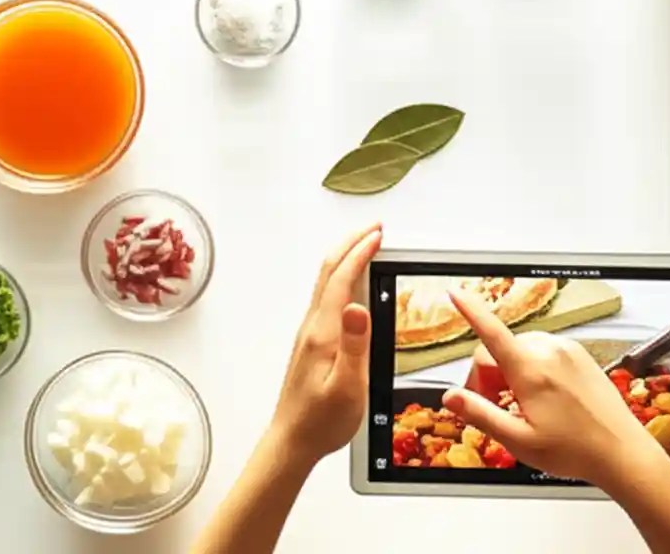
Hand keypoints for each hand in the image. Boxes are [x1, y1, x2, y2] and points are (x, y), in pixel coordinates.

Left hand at [269, 223, 382, 465]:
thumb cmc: (321, 422)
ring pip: (325, 283)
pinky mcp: (311, 343)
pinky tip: (352, 285)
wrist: (291, 441)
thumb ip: (355, 346)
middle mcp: (312, 327)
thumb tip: (359, 307)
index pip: (342, 280)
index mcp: (323, 333)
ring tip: (366, 246)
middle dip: (351, 244)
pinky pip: (326, 298)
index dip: (360, 252)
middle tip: (375, 229)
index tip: (378, 235)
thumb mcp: (348, 388)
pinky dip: (341, 279)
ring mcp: (309, 333)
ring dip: (345, 258)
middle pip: (328, 272)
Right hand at [443, 289, 667, 489]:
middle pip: (499, 348)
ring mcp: (567, 351)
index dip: (470, 311)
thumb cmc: (574, 450)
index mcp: (531, 370)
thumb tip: (450, 397)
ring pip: (520, 348)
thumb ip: (480, 414)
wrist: (622, 453)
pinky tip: (541, 397)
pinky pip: (542, 351)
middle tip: (494, 406)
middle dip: (488, 374)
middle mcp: (550, 352)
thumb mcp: (518, 440)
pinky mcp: (579, 355)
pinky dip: (532, 367)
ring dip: (510, 370)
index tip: (456, 293)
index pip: (491, 332)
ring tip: (521, 404)